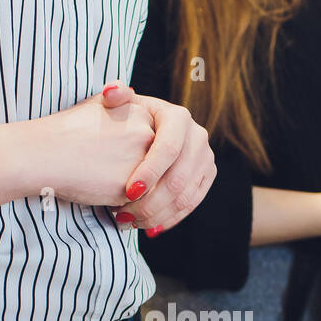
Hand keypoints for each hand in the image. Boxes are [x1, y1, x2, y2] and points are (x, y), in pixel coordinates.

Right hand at [36, 85, 155, 206]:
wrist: (42, 153)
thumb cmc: (66, 130)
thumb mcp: (98, 104)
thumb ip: (123, 102)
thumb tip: (132, 98)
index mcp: (141, 113)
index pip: (149, 141)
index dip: (126, 148)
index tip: (103, 146)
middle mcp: (146, 135)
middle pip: (150, 163)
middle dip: (131, 167)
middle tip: (100, 160)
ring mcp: (141, 162)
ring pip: (145, 184)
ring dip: (127, 184)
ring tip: (98, 172)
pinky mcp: (131, 188)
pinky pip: (133, 202)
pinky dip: (118, 199)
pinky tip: (97, 184)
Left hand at [102, 82, 216, 236]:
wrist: (143, 133)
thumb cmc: (123, 120)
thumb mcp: (117, 105)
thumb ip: (114, 97)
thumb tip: (112, 91)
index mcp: (178, 117)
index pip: (168, 149)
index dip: (150, 172)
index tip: (128, 191)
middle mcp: (198, 136)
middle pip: (179, 178)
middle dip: (151, 202)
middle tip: (123, 216)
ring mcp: (206, 158)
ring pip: (185, 196)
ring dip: (157, 214)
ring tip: (130, 223)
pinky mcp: (207, 176)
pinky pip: (192, 204)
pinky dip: (170, 219)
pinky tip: (148, 228)